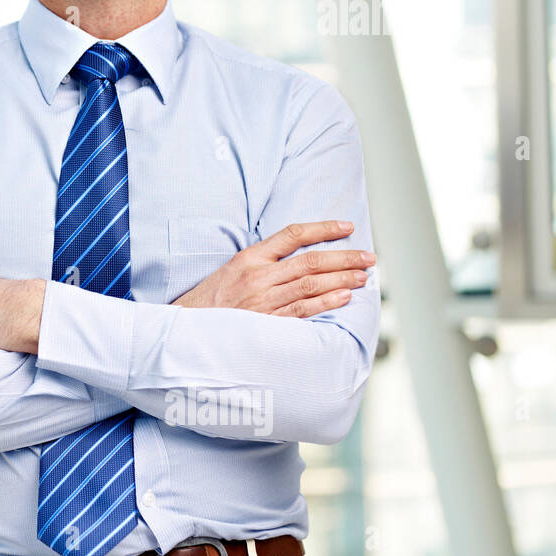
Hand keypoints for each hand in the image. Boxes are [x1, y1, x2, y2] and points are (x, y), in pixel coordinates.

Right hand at [173, 220, 375, 316]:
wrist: (187, 329)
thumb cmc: (211, 300)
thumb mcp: (232, 269)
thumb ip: (263, 261)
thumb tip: (300, 254)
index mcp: (249, 257)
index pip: (293, 234)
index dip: (323, 228)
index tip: (347, 226)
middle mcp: (258, 276)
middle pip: (310, 261)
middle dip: (344, 257)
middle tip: (368, 257)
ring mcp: (263, 301)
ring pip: (311, 285)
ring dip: (342, 279)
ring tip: (363, 276)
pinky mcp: (267, 323)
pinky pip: (303, 311)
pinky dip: (326, 303)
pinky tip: (344, 297)